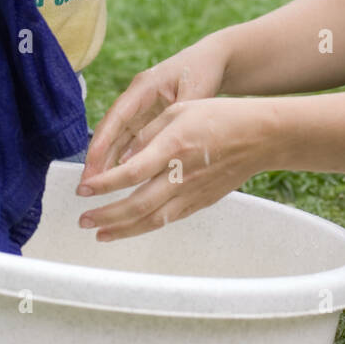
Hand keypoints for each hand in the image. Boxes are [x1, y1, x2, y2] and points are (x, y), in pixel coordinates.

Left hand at [74, 96, 278, 241]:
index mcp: (174, 146)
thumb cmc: (219, 116)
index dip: (105, 184)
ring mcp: (193, 191)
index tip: (84, 189)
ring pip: (152, 219)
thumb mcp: (180, 110)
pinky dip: (146, 226)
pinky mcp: (201, 201)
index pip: (132, 172)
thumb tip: (122, 155)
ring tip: (99, 233)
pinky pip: (169, 219)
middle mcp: (182, 174)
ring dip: (122, 229)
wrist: (261, 136)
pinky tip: (130, 228)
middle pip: (138, 204)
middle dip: (106, 215)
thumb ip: (148, 133)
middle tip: (83, 220)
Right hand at [82, 39, 228, 179]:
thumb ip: (176, 120)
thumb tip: (154, 149)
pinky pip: (132, 139)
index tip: (91, 163)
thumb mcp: (194, 93)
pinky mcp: (149, 116)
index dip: (102, 141)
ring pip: (119, 137)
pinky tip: (117, 176)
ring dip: (107, 159)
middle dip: (98, 156)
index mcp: (144, 86)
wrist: (215, 59)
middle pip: (112, 129)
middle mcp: (137, 97)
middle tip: (86, 183)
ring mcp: (142, 107)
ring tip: (95, 185)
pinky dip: (124, 156)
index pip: (117, 116)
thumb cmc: (203, 71)